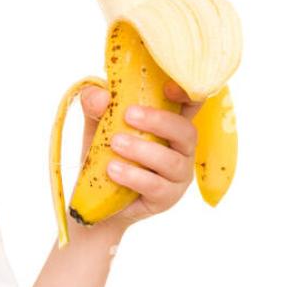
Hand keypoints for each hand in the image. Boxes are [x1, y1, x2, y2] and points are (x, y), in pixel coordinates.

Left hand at [77, 79, 203, 231]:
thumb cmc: (104, 154)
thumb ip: (96, 106)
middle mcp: (181, 149)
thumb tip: (100, 96)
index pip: (192, 103)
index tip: (167, 87)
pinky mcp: (166, 198)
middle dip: (159, 121)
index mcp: (171, 125)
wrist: (93, 199)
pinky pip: (156, 187)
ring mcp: (177, 176)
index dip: (187, 92)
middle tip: (129, 114)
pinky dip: (134, 176)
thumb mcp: (97, 125)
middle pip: (187, 131)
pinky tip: (113, 170)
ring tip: (115, 143)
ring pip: (172, 161)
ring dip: (143, 150)